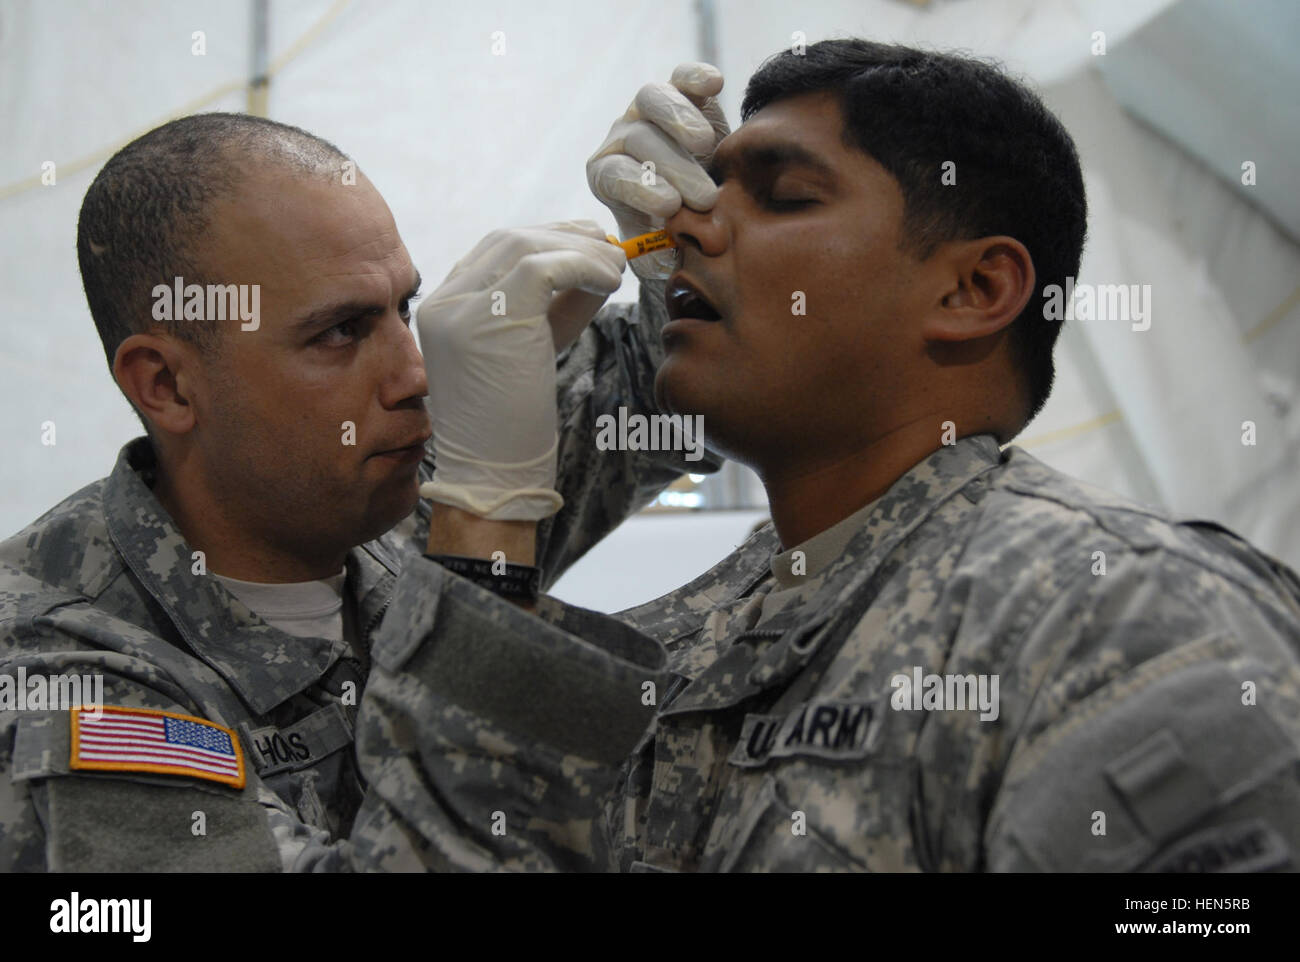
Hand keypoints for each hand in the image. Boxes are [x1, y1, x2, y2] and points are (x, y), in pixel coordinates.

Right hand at [417, 220, 624, 520]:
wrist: (492, 476)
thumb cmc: (514, 424)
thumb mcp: (532, 350)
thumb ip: (555, 305)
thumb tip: (601, 261)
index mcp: (443, 308)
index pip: (495, 250)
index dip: (548, 239)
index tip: (589, 248)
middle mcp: (442, 303)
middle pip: (508, 239)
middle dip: (565, 236)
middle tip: (610, 249)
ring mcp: (458, 309)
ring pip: (524, 245)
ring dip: (580, 250)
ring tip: (617, 267)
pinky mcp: (486, 319)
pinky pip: (541, 267)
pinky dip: (583, 266)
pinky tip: (610, 282)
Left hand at [587, 62, 729, 280]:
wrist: (703, 207)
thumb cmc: (678, 233)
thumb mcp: (666, 251)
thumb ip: (665, 251)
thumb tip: (675, 249)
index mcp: (607, 176)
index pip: (613, 174)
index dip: (639, 189)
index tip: (669, 207)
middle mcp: (622, 138)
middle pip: (638, 140)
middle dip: (672, 169)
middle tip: (704, 198)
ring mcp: (649, 111)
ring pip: (651, 99)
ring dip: (679, 121)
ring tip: (706, 148)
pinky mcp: (681, 91)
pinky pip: (682, 77)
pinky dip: (697, 77)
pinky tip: (715, 86)